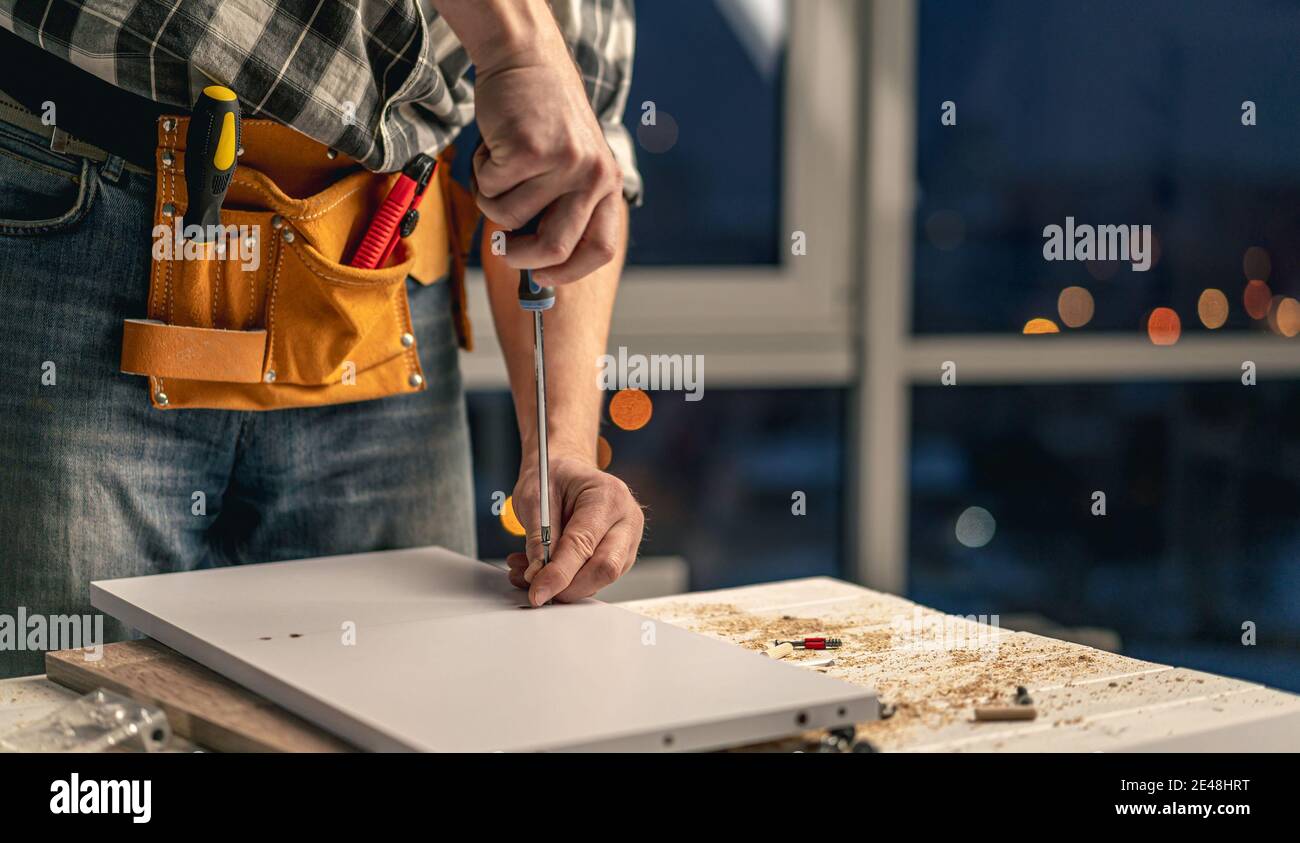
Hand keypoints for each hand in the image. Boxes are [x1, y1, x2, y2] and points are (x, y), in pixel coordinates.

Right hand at [471, 29, 623, 284]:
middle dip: (520, 256)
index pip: (600, 249)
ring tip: (498, 166)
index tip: (543, 277)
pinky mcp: (530, 150)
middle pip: (555, 247)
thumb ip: (560, 208)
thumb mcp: (569, 164)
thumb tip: (532, 265)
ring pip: (510, 217)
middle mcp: (594, 176)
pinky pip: (490, 188)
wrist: (527, 59)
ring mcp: (564, 163)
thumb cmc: (542, 119)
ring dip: (490, 198)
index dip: (569, 272)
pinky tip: (493, 145)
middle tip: (502, 248)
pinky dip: (480, 172)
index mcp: (608, 185)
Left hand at [506, 452, 644, 605]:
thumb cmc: (554, 478)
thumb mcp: (534, 498)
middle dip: (568, 587)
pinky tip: (545, 571)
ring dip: (565, 586)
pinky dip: (569, 583)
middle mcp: (627, 519)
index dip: (559, 573)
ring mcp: (629, 540)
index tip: (537, 592)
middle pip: (605, 568)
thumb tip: (537, 574)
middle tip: (535, 589)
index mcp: (608, 495)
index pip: (585, 543)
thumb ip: (537, 537)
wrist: (567, 473)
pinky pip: (597, 579)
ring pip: (602, 579)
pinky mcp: (621, 556)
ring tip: (530, 572)